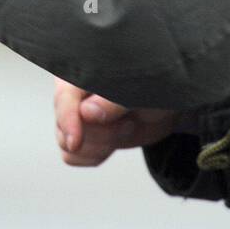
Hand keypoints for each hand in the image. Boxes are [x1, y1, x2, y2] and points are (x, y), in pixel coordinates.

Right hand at [53, 77, 177, 166]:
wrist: (165, 103)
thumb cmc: (153, 85)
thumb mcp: (139, 87)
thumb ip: (113, 100)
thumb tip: (86, 112)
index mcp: (82, 71)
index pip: (64, 97)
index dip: (67, 120)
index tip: (76, 141)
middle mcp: (73, 93)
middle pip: (64, 127)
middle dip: (100, 134)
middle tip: (129, 122)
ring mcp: (75, 116)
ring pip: (68, 145)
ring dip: (101, 144)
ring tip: (126, 126)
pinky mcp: (81, 135)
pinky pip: (73, 157)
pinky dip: (94, 155)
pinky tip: (115, 141)